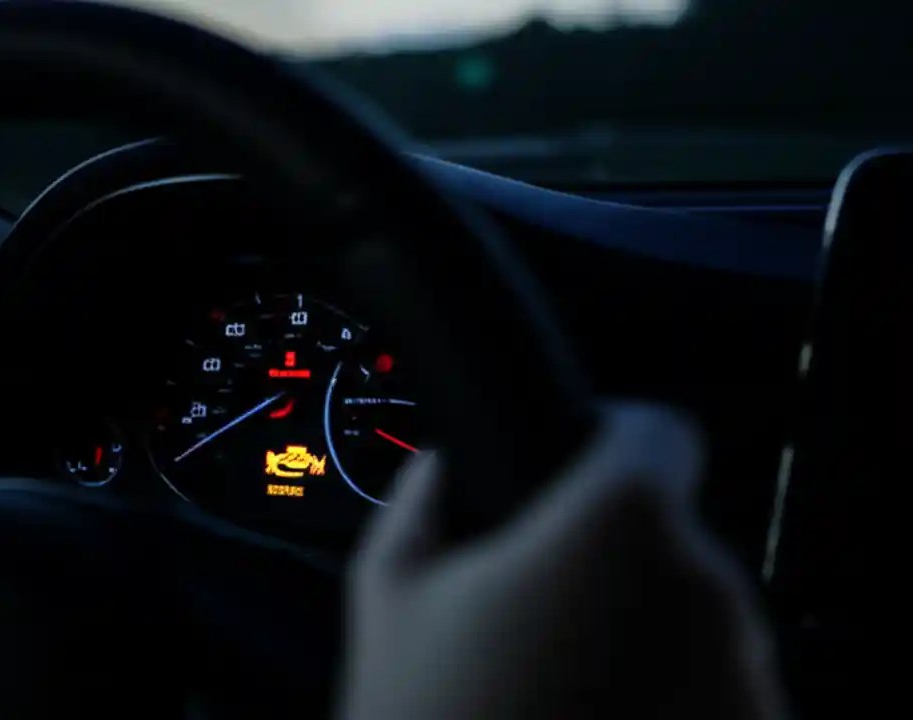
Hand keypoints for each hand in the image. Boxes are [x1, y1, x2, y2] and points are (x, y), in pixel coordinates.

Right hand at [341, 404, 783, 719]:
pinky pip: (716, 691)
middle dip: (610, 562)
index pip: (654, 431)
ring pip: (694, 618)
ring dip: (643, 636)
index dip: (606, 444)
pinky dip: (670, 701)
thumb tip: (442, 469)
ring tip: (562, 693)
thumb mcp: (388, 596)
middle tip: (535, 621)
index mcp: (616, 525)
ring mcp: (745, 676)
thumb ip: (421, 502)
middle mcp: (704, 589)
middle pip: (668, 535)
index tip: (577, 475)